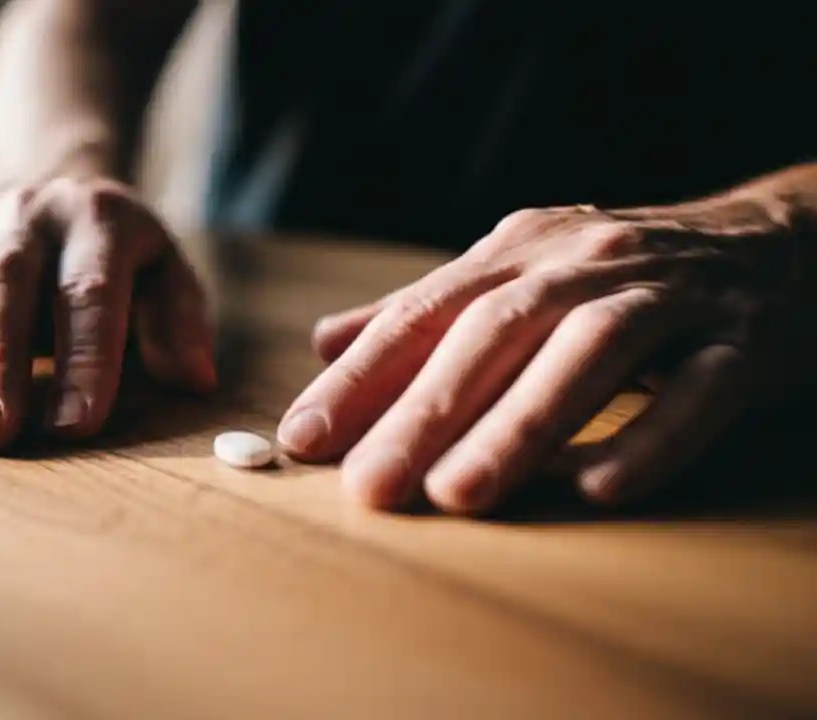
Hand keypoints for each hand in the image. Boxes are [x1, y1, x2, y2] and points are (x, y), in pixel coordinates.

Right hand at [0, 177, 215, 450]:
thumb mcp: (166, 270)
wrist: (56, 183)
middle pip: (2, 285)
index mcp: (97, 222)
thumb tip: (193, 379)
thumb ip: (178, 321)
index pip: (89, 292)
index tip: (74, 427)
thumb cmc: (119, 255)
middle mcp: (25, 221)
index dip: (84, 359)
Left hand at [278, 201, 814, 513]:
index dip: (361, 378)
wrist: (783, 241)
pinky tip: (597, 487)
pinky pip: (698, 390)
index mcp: (521, 250)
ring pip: (586, 353)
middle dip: (423, 410)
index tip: (302, 439)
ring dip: (519, 424)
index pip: (424, 313)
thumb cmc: (626, 275)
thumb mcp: (522, 276)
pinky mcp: (745, 340)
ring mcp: (669, 297)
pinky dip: (648, 437)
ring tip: (457, 494)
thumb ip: (428, 310)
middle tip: (368, 485)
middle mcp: (587, 262)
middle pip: (493, 332)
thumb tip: (327, 341)